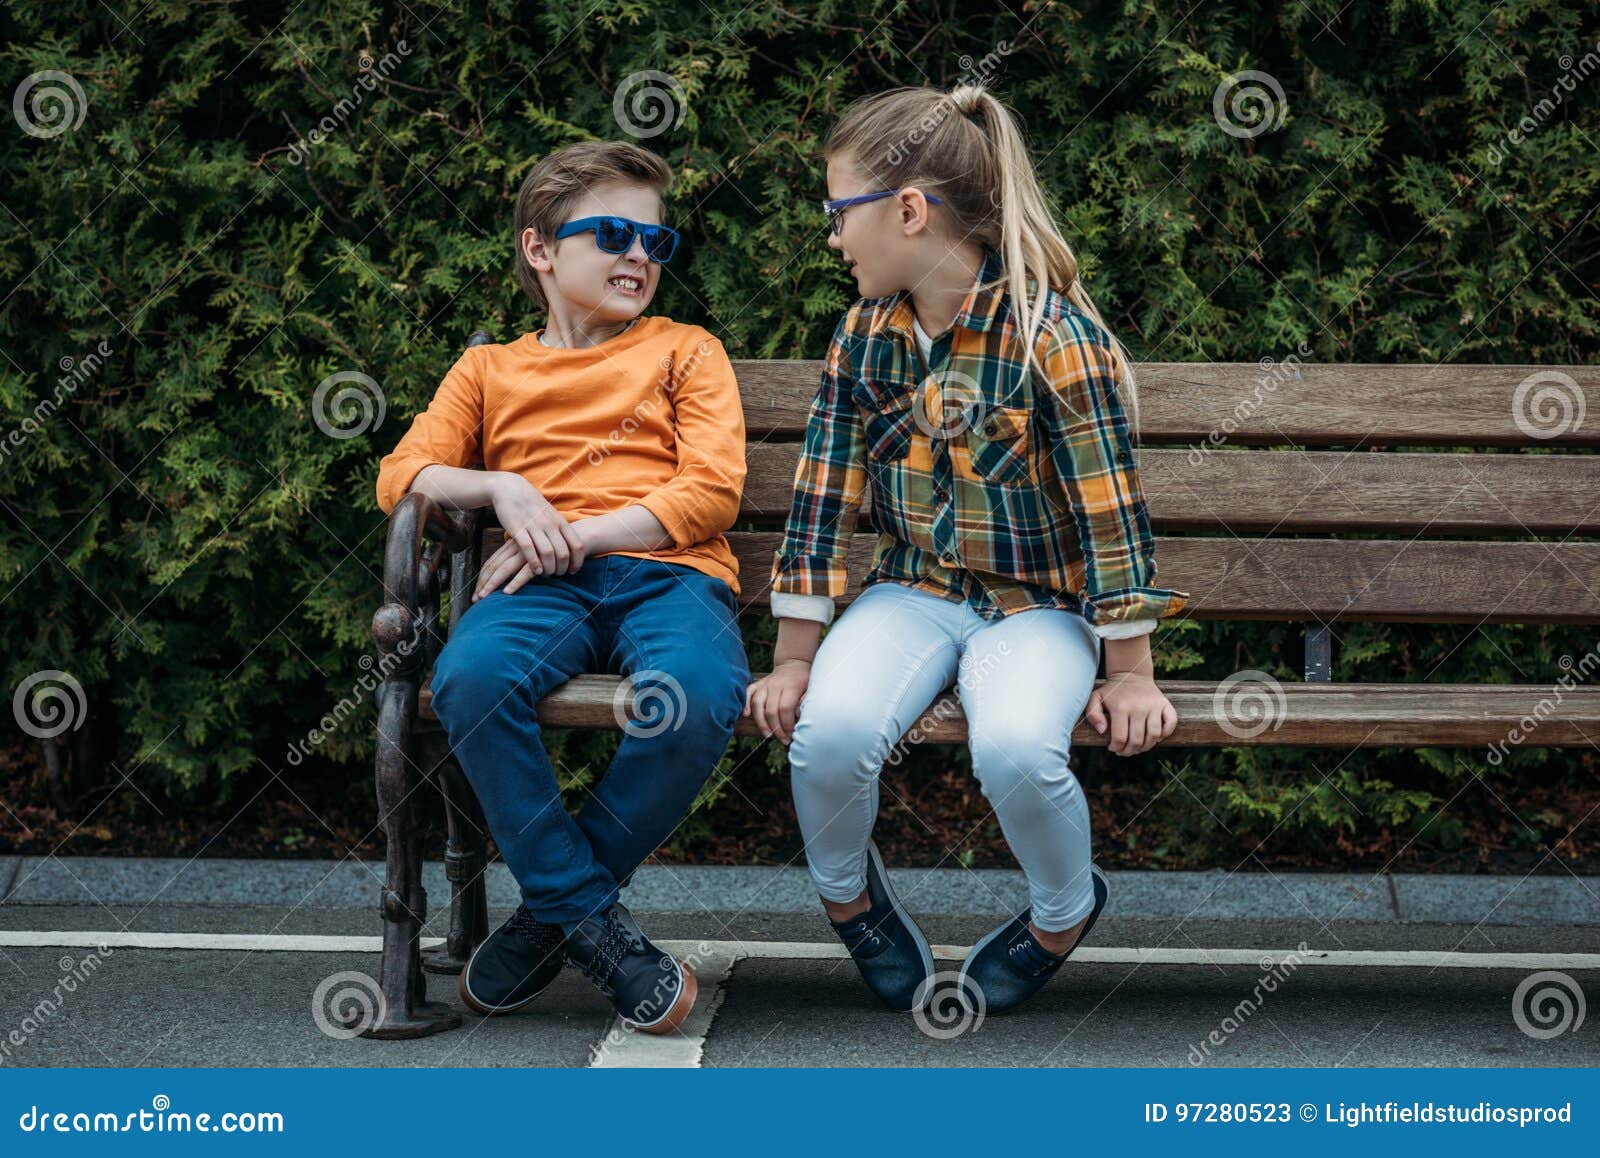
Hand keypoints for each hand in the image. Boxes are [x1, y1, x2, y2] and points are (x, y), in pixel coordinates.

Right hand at [476, 474, 586, 599]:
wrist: (510, 489)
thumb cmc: (533, 506)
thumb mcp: (551, 515)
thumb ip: (561, 530)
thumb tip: (572, 547)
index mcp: (560, 522)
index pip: (577, 545)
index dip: (577, 562)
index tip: (573, 572)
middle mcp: (550, 524)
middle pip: (563, 553)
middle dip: (562, 568)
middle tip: (557, 575)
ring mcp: (534, 526)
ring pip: (548, 553)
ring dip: (549, 568)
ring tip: (546, 574)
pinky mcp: (518, 529)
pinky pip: (529, 549)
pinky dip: (534, 563)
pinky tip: (535, 571)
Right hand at [743, 659, 811, 743]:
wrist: (795, 663)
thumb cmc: (805, 680)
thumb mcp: (812, 688)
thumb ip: (806, 702)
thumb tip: (799, 716)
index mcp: (791, 685)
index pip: (785, 708)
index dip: (787, 725)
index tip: (791, 735)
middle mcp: (775, 684)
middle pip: (771, 710)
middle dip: (776, 728)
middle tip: (783, 739)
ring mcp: (765, 683)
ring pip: (758, 704)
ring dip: (761, 722)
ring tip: (768, 735)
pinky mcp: (758, 683)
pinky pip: (748, 693)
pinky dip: (745, 704)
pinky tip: (746, 715)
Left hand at [1084, 671, 1176, 756]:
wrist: (1131, 674)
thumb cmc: (1112, 691)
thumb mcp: (1096, 698)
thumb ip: (1093, 714)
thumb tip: (1102, 731)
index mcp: (1120, 707)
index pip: (1120, 738)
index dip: (1116, 748)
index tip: (1113, 747)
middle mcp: (1138, 707)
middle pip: (1137, 740)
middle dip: (1129, 751)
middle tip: (1124, 751)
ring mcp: (1154, 706)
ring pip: (1154, 736)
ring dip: (1146, 747)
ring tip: (1138, 747)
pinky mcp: (1165, 704)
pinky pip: (1170, 724)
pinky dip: (1165, 734)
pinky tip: (1155, 737)